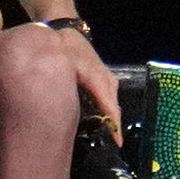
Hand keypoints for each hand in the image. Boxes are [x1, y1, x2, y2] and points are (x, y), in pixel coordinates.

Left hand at [32, 20, 125, 141]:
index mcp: (98, 77)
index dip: (114, 126)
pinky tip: (96, 122)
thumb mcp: (64, 65)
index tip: (117, 143)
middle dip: (112, 128)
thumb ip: (69, 85)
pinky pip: (106, 99)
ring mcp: (107, 79)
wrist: (65, 31)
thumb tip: (66, 109)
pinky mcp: (103, 81)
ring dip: (108, 120)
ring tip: (103, 139)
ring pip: (111, 104)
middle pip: (114, 108)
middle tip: (107, 147)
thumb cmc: (63, 48)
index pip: (110, 105)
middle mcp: (107, 80)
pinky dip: (104, 111)